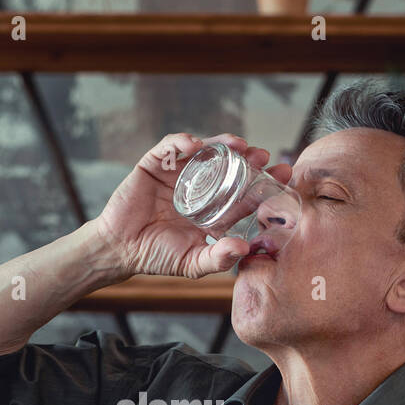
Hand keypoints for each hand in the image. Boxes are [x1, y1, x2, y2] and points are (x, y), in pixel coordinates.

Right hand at [92, 133, 292, 279]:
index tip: (283, 177)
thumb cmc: (156, 257)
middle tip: (265, 156)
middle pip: (229, 166)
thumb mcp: (192, 262)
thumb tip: (245, 248)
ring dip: (222, 144)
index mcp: (211, 209)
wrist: (120, 249)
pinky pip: (170, 147)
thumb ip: (218, 257)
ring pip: (204, 151)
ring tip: (238, 144)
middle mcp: (198, 187)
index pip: (243, 192)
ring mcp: (177, 174)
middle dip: (248, 159)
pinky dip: (183, 142)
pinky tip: (196, 145)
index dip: (263, 183)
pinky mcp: (154, 165)